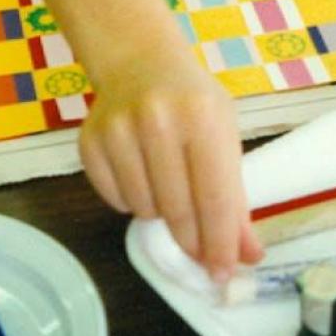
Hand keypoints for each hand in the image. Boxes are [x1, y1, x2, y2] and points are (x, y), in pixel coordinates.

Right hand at [78, 48, 263, 279]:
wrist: (140, 60)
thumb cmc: (193, 102)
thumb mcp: (224, 136)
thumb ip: (235, 198)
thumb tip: (247, 256)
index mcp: (201, 116)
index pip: (213, 197)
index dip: (220, 243)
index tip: (223, 274)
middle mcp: (157, 120)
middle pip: (177, 210)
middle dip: (193, 241)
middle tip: (201, 254)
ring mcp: (117, 130)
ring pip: (144, 210)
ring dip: (161, 213)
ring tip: (169, 183)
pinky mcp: (89, 142)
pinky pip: (115, 201)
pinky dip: (132, 200)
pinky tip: (141, 173)